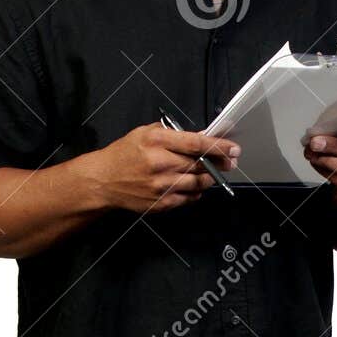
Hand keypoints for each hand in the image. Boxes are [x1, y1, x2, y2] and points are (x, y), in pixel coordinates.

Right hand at [89, 124, 240, 212]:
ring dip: (207, 178)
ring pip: (199, 184)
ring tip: (205, 172)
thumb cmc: (124, 155)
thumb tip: (200, 137)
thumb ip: (173, 135)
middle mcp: (160, 163)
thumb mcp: (144, 133)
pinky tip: (188, 185)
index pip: (196, 144)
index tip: (234, 149)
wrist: (103, 181)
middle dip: (219, 164)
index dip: (219, 147)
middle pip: (201, 165)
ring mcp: (161, 186)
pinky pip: (189, 199)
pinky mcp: (162, 203)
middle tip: (228, 162)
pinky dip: (195, 192)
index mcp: (156, 141)